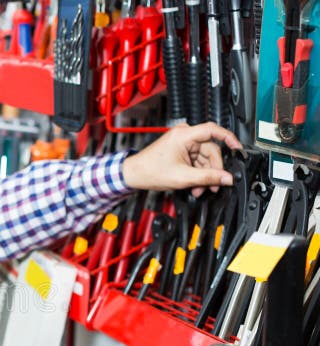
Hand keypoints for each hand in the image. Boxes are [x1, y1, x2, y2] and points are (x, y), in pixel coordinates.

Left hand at [122, 122, 242, 196]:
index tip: (238, 149)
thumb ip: (208, 177)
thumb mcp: (183, 177)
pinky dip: (197, 173)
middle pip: (211, 149)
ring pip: (204, 158)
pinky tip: (195, 185)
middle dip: (212, 169)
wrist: (134, 175)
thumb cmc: (150, 171)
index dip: (229, 138)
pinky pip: (197, 160)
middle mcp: (184, 135)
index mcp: (184, 135)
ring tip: (200, 189)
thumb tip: (227, 178)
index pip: (214, 130)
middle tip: (214, 185)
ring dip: (204, 174)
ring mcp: (183, 142)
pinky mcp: (181, 150)